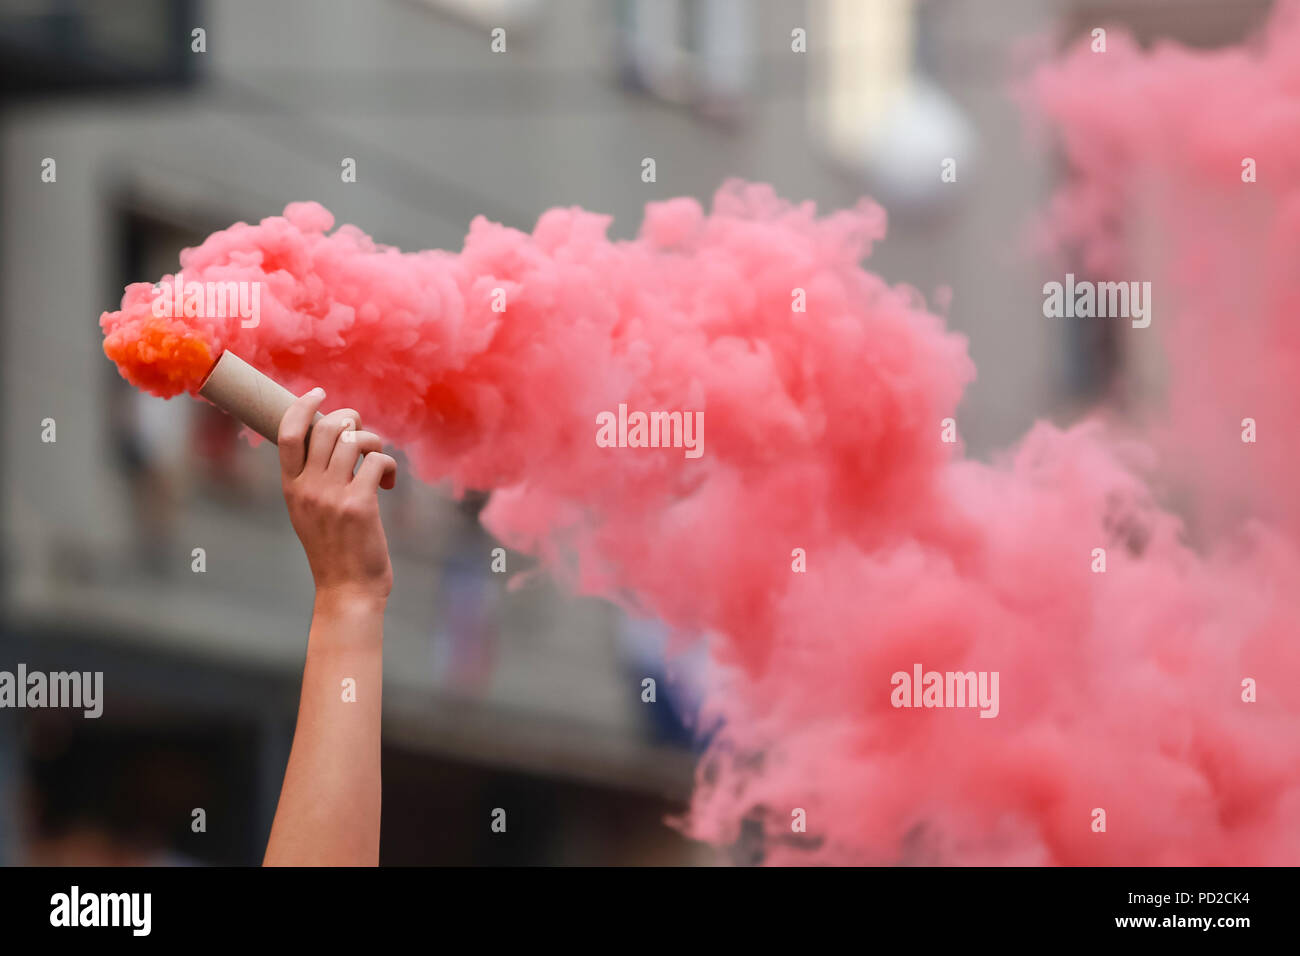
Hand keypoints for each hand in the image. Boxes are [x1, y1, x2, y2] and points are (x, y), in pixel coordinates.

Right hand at [278, 388, 397, 605]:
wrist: (347, 590)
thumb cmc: (334, 550)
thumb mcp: (308, 512)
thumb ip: (312, 479)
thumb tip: (332, 440)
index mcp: (291, 487)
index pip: (288, 433)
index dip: (303, 406)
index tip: (319, 393)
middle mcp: (308, 488)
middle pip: (327, 427)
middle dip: (351, 419)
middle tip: (364, 435)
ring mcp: (332, 496)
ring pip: (355, 440)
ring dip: (374, 443)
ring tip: (378, 464)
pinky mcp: (360, 505)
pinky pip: (377, 462)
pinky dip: (387, 466)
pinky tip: (387, 484)